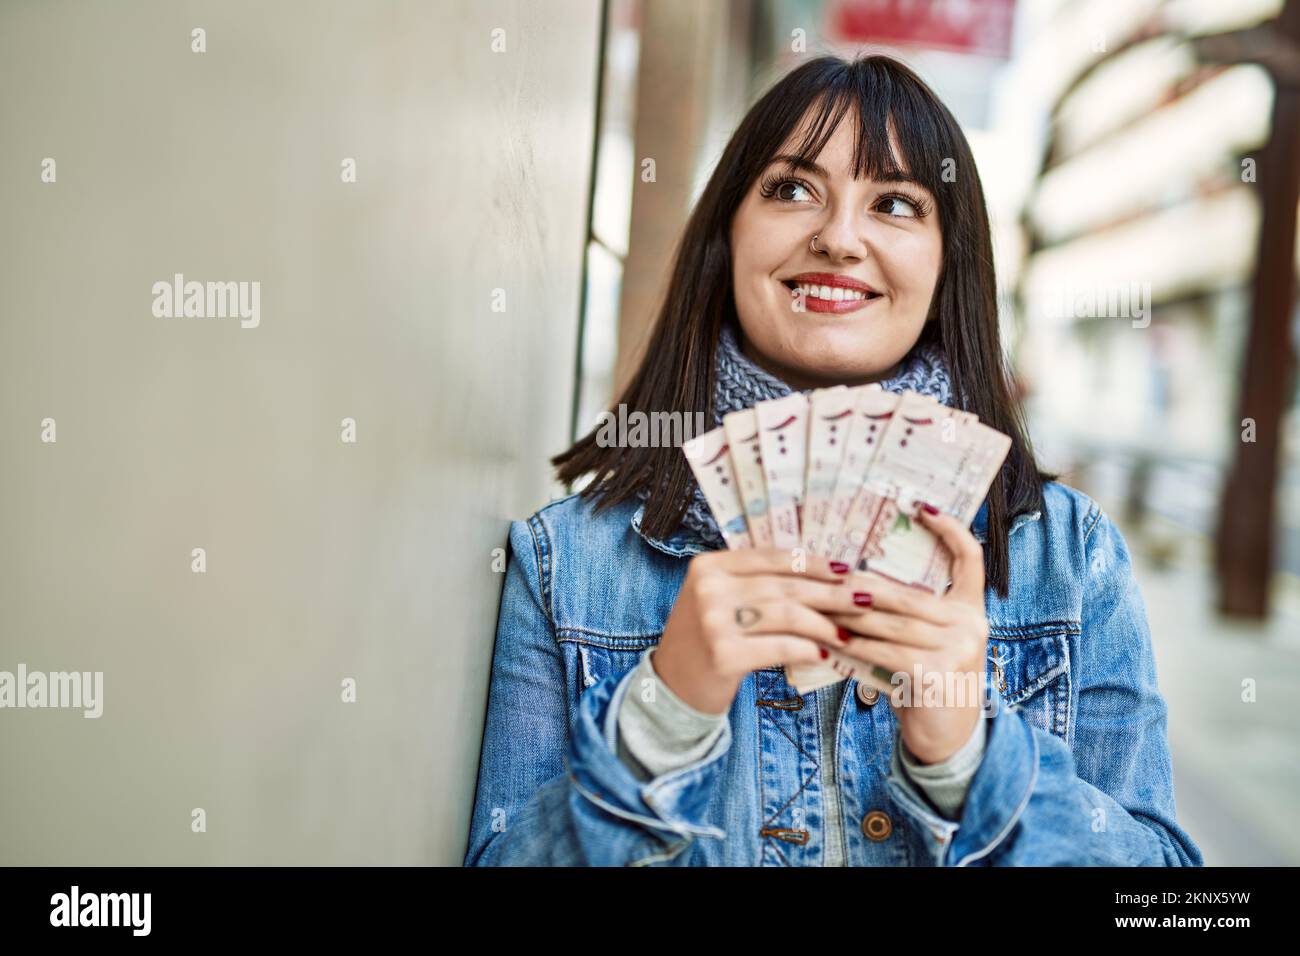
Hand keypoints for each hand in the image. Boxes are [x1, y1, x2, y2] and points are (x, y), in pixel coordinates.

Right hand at [654, 547, 868, 714]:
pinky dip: (808, 650)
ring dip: (825, 625)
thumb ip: (755, 583)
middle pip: (785, 586)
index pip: (772, 557)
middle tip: (863, 600)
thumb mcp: (719, 600)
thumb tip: (821, 573)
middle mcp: (708, 588)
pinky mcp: (724, 655)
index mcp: (709, 566)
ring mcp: (713, 622)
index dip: (813, 562)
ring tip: (846, 633)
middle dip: (830, 593)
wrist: (673, 687)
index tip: (846, 569)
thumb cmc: (705, 640)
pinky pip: (781, 647)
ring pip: (788, 615)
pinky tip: (824, 654)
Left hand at [816, 502, 989, 764]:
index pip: (969, 558)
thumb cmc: (926, 680)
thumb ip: (909, 613)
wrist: (947, 736)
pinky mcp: (940, 674)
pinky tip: (833, 640)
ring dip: (850, 616)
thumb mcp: (926, 641)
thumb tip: (854, 581)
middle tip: (826, 576)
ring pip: (892, 622)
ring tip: (819, 607)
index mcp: (970, 609)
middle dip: (862, 586)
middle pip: (908, 593)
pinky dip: (857, 647)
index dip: (948, 529)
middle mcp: (971, 624)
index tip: (921, 506)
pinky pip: (887, 652)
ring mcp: (960, 649)